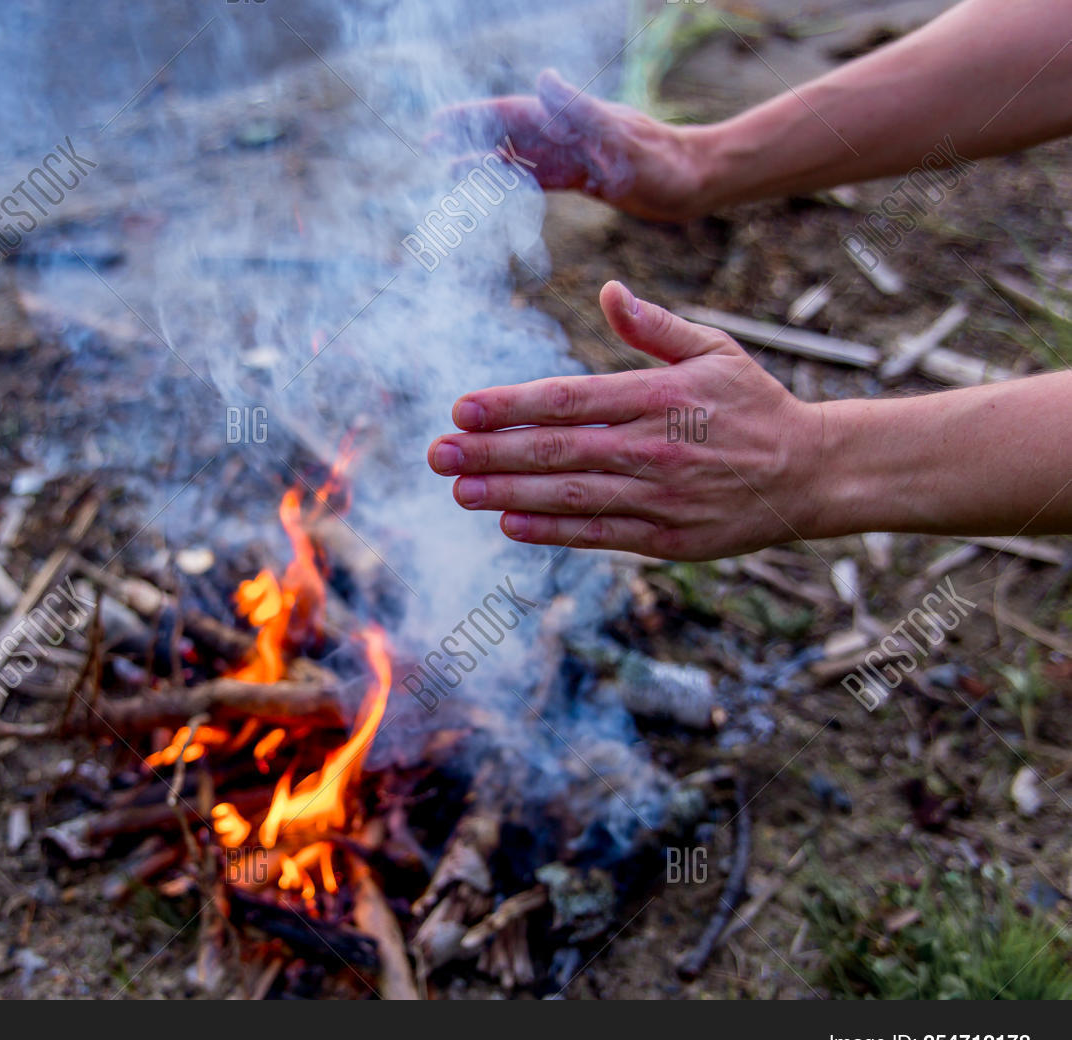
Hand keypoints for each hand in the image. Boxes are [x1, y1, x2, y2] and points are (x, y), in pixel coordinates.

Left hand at [428, 282, 827, 560]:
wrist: (812, 472)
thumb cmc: (753, 405)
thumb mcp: (714, 350)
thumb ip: (654, 328)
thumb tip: (608, 292)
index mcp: (659, 395)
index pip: (569, 399)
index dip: (510, 406)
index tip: (461, 409)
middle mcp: (653, 446)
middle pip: (556, 450)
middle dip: (490, 453)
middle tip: (438, 454)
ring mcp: (659, 496)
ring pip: (570, 495)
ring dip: (508, 494)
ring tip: (460, 491)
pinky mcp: (667, 537)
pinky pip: (599, 534)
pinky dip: (552, 531)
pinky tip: (509, 524)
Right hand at [429, 69, 712, 221]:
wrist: (695, 179)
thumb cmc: (662, 161)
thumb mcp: (618, 136)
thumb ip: (579, 110)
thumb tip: (542, 80)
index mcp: (567, 122)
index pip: (510, 114)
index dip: (474, 118)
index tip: (440, 124)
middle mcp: (565, 135)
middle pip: (506, 132)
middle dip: (468, 137)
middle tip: (430, 147)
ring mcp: (572, 155)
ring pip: (517, 156)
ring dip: (483, 161)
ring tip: (451, 171)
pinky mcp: (583, 177)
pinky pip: (538, 178)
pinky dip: (512, 181)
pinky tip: (495, 188)